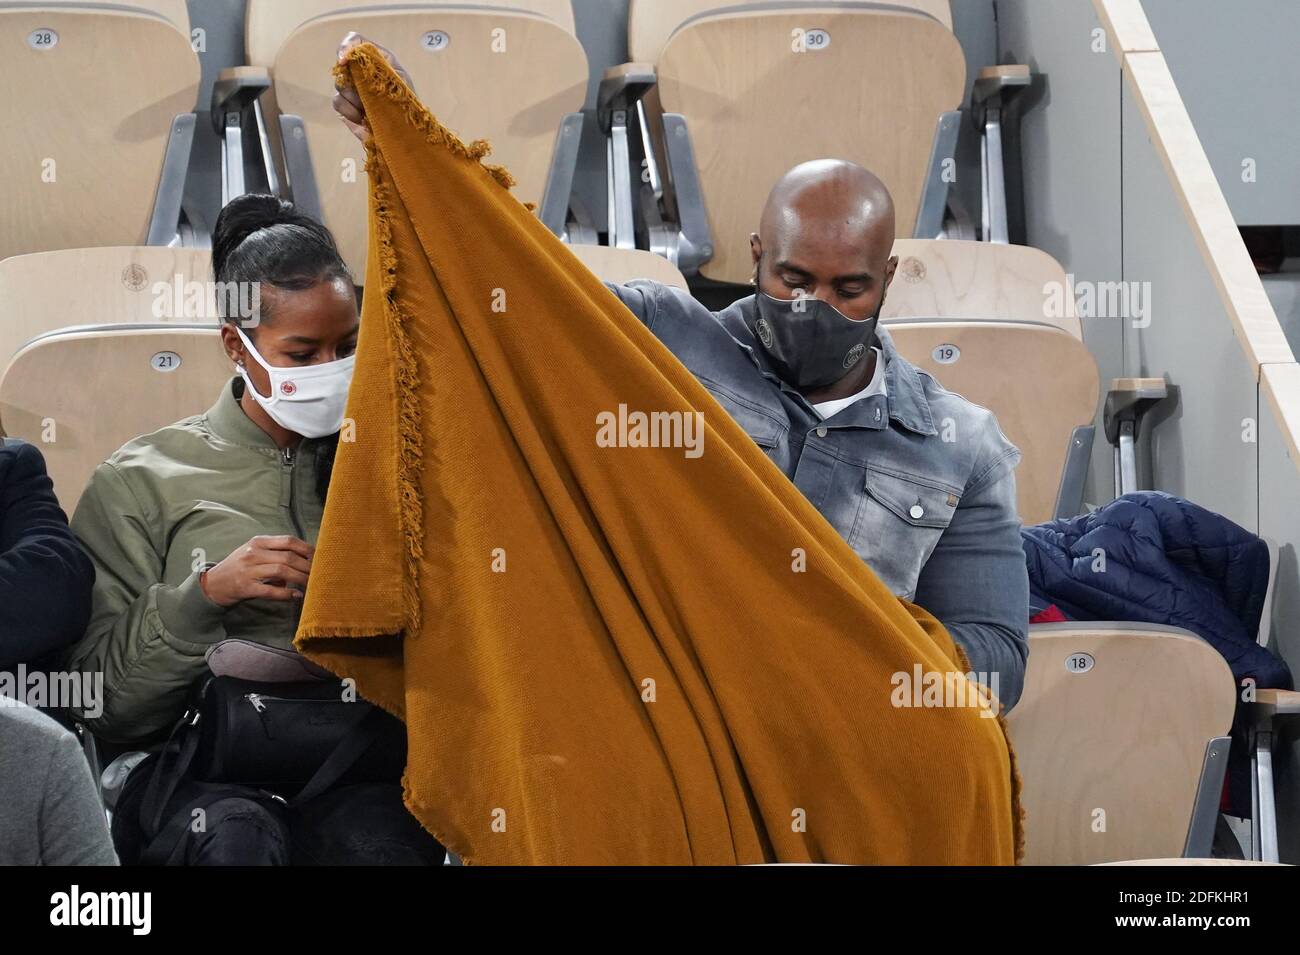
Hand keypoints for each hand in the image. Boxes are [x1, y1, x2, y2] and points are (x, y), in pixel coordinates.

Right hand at [200, 535, 314, 606]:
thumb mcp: (255, 554)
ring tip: (312, 585)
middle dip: (308, 566)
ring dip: (301, 579)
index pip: (289, 541)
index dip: (307, 549)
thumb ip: (277, 554)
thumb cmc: (240, 567)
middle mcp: (253, 553)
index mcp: (259, 542)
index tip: (321, 557)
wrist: (212, 584)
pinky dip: (286, 594)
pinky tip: (296, 596)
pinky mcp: (245, 587)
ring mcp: (249, 570)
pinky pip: (270, 590)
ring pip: (282, 571)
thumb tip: (304, 563)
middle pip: (289, 557)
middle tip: (322, 574)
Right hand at [334, 32, 414, 142]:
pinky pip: (338, 103)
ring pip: (340, 85)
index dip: (346, 47)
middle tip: (367, 96)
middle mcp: (361, 70)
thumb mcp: (400, 79)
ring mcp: (352, 88)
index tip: (344, 60)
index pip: (354, 41)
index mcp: (376, 58)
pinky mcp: (347, 105)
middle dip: (352, 81)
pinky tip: (362, 118)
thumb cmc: (408, 102)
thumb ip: (381, 65)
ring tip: (370, 110)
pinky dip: (349, 111)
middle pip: (342, 65)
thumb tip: (359, 59)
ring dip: (354, 99)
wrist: (407, 130)